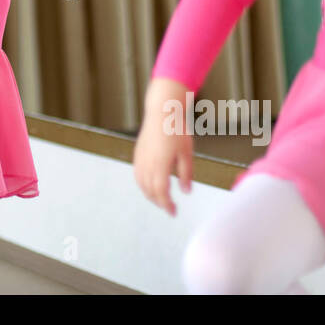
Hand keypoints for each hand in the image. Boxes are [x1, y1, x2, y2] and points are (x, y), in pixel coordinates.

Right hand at [133, 79, 194, 214]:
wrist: (162, 112)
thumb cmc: (177, 131)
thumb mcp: (187, 153)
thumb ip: (186, 174)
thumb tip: (186, 191)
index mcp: (161, 164)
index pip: (161, 192)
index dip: (166, 204)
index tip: (173, 212)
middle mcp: (148, 163)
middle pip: (150, 191)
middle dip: (159, 202)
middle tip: (170, 208)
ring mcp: (140, 158)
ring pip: (142, 184)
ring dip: (150, 195)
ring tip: (161, 199)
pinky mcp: (138, 154)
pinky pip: (138, 175)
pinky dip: (143, 185)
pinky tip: (151, 186)